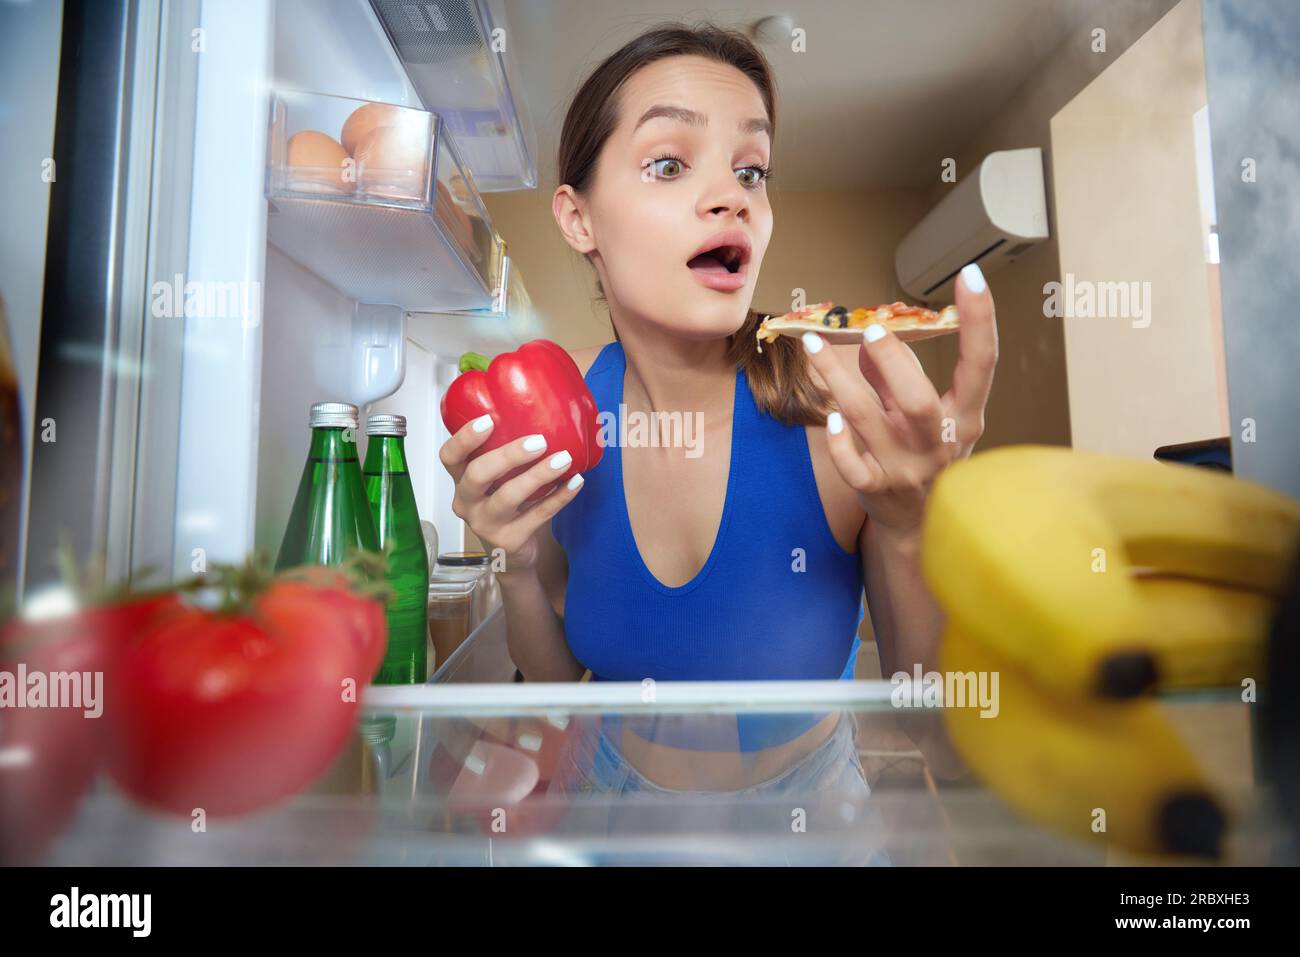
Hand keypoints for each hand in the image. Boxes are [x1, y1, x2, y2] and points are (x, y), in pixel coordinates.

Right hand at [437, 416, 584, 572]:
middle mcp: (467, 503)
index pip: (449, 457)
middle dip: (508, 455)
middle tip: (539, 441)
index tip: (488, 421)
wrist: (510, 553)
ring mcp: (486, 525)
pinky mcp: (509, 541)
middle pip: (477, 474)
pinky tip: (576, 481)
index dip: (465, 438)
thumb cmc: (504, 504)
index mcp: (460, 481)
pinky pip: (538, 515)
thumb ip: (504, 455)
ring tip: (563, 459)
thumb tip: (542, 412)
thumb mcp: (495, 481)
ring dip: (538, 475)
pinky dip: (559, 497)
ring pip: (509, 496)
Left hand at [800, 264, 998, 535]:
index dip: (979, 320)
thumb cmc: (928, 458)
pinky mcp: (876, 490)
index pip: (982, 364)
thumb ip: (901, 378)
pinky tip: (832, 417)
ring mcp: (906, 469)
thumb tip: (874, 340)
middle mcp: (940, 442)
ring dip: (838, 380)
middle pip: (920, 401)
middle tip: (871, 329)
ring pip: (870, 421)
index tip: (970, 275)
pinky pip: (854, 467)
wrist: (923, 529)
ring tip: (813, 344)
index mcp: (966, 418)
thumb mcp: (931, 418)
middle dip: (894, 361)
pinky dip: (841, 442)